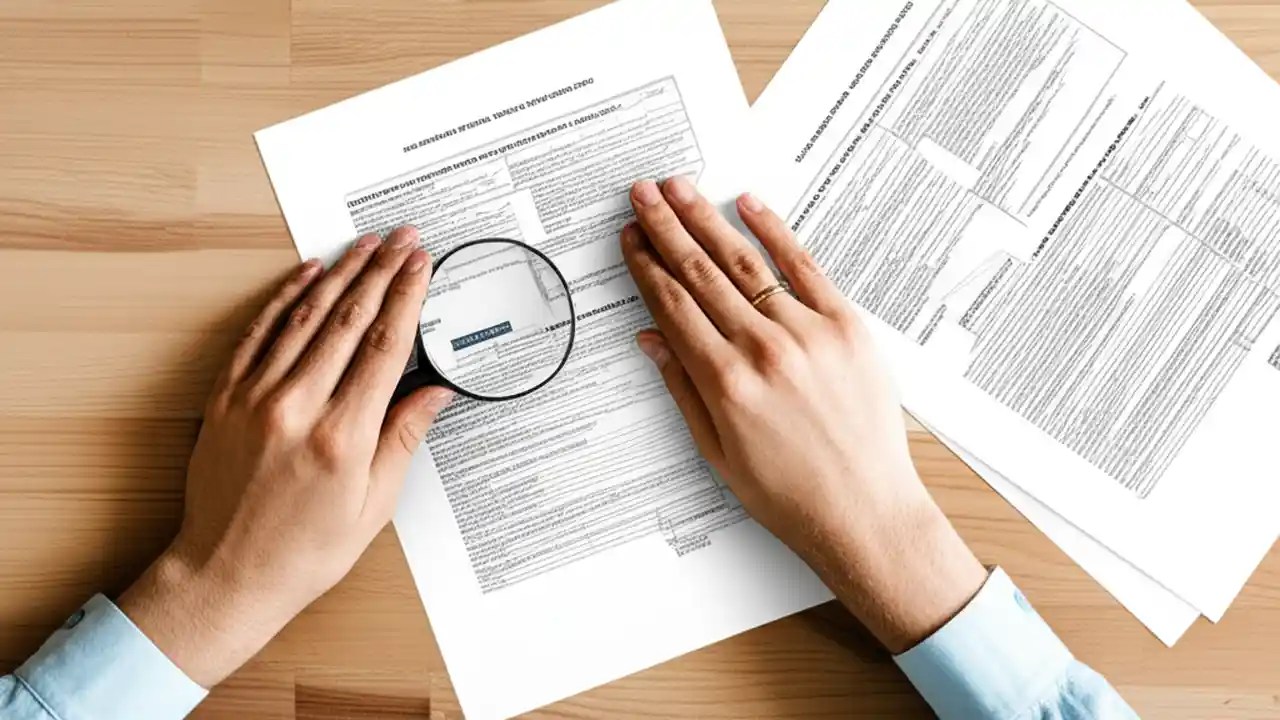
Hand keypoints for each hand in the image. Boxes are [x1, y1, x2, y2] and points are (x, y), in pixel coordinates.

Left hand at [119, 227, 454, 685]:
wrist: (225, 574)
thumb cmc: (303, 552)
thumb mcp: (373, 506)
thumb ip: (403, 439)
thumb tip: (434, 391)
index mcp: (342, 437)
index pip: (384, 347)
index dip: (406, 297)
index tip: (421, 265)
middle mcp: (296, 408)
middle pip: (348, 320)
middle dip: (380, 271)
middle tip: (402, 239)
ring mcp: (255, 399)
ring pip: (304, 317)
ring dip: (338, 273)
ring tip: (364, 244)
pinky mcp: (225, 399)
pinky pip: (258, 334)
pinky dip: (285, 299)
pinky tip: (307, 274)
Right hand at [623, 177, 984, 652]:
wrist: (864, 512)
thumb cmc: (791, 493)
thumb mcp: (717, 451)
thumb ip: (682, 387)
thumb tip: (651, 338)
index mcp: (725, 383)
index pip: (673, 306)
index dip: (646, 266)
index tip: (631, 239)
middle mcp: (763, 350)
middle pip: (700, 273)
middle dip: (666, 228)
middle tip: (643, 195)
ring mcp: (808, 333)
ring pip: (744, 263)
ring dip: (707, 219)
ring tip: (681, 188)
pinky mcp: (846, 327)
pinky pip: (805, 266)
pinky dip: (775, 231)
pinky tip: (749, 204)